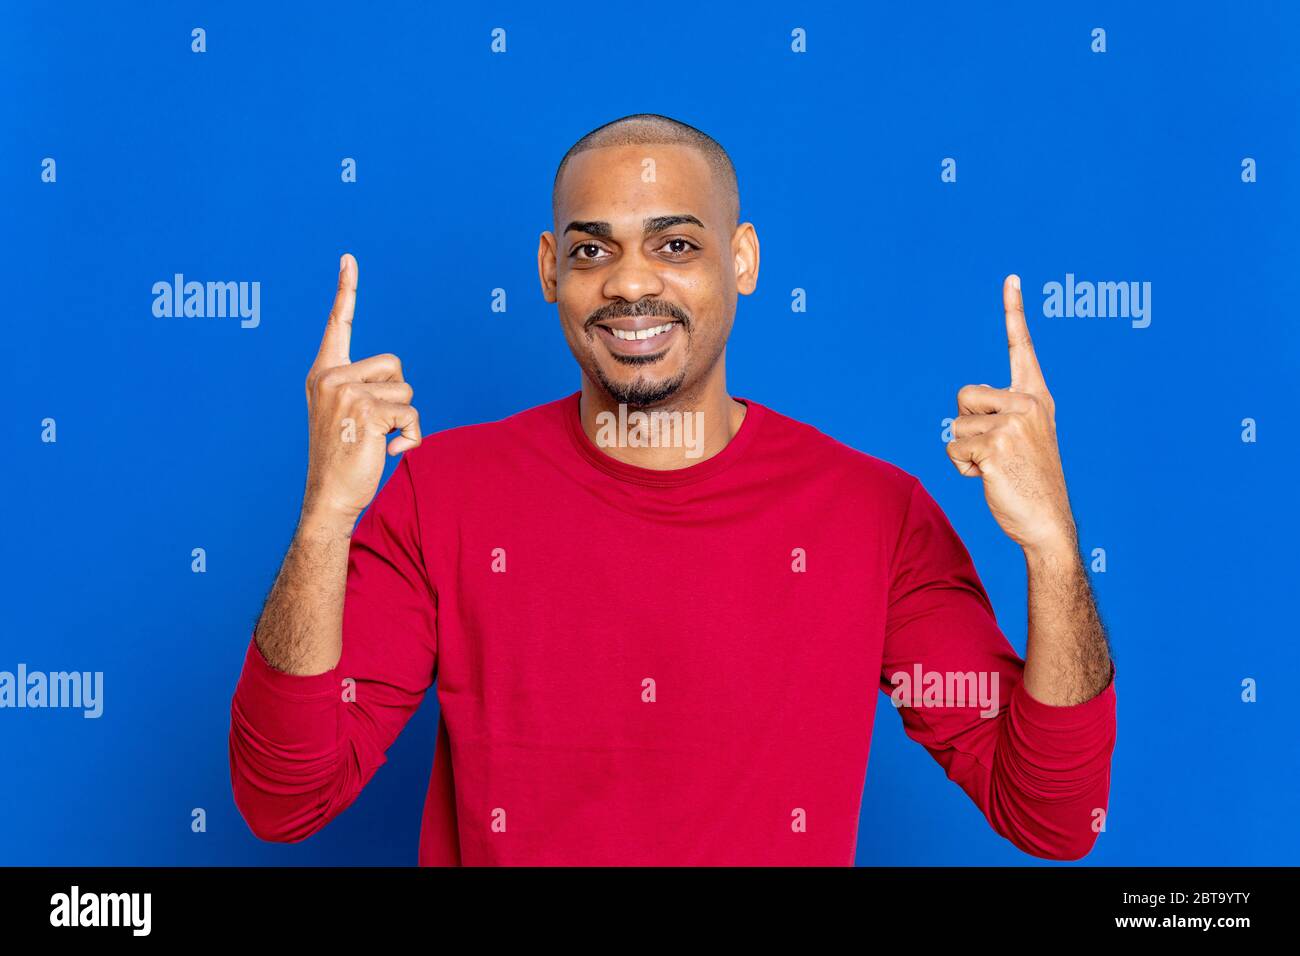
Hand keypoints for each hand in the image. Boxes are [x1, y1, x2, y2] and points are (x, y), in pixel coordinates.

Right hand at [301, 254, 421, 526]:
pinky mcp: (365, 409)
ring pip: (407, 391)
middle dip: (398, 397)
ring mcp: (345, 391)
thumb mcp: (349, 416)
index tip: (349, 258)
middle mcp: (330, 377)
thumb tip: (398, 389)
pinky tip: (387, 451)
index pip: (339, 325)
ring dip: (405, 420)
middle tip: (375, 426)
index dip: (346, 291)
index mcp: (324, 374)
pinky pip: (412, 415)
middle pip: (395, 365)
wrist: (330, 497)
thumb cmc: (345, 459)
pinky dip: (410, 437)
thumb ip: (364, 391)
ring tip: (379, 440)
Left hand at [945, 275, 1075, 552]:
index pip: (1022, 348)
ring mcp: (1012, 425)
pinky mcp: (994, 447)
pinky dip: (962, 468)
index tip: (1011, 278)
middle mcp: (1028, 405)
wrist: (1048, 522)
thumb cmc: (1030, 482)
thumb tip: (963, 411)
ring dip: (964, 452)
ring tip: (996, 468)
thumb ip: (1002, 414)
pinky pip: (953, 449)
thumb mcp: (1024, 439)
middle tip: (995, 452)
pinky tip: (990, 479)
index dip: (1014, 312)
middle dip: (966, 425)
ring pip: (955, 426)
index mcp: (1037, 398)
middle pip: (963, 395)